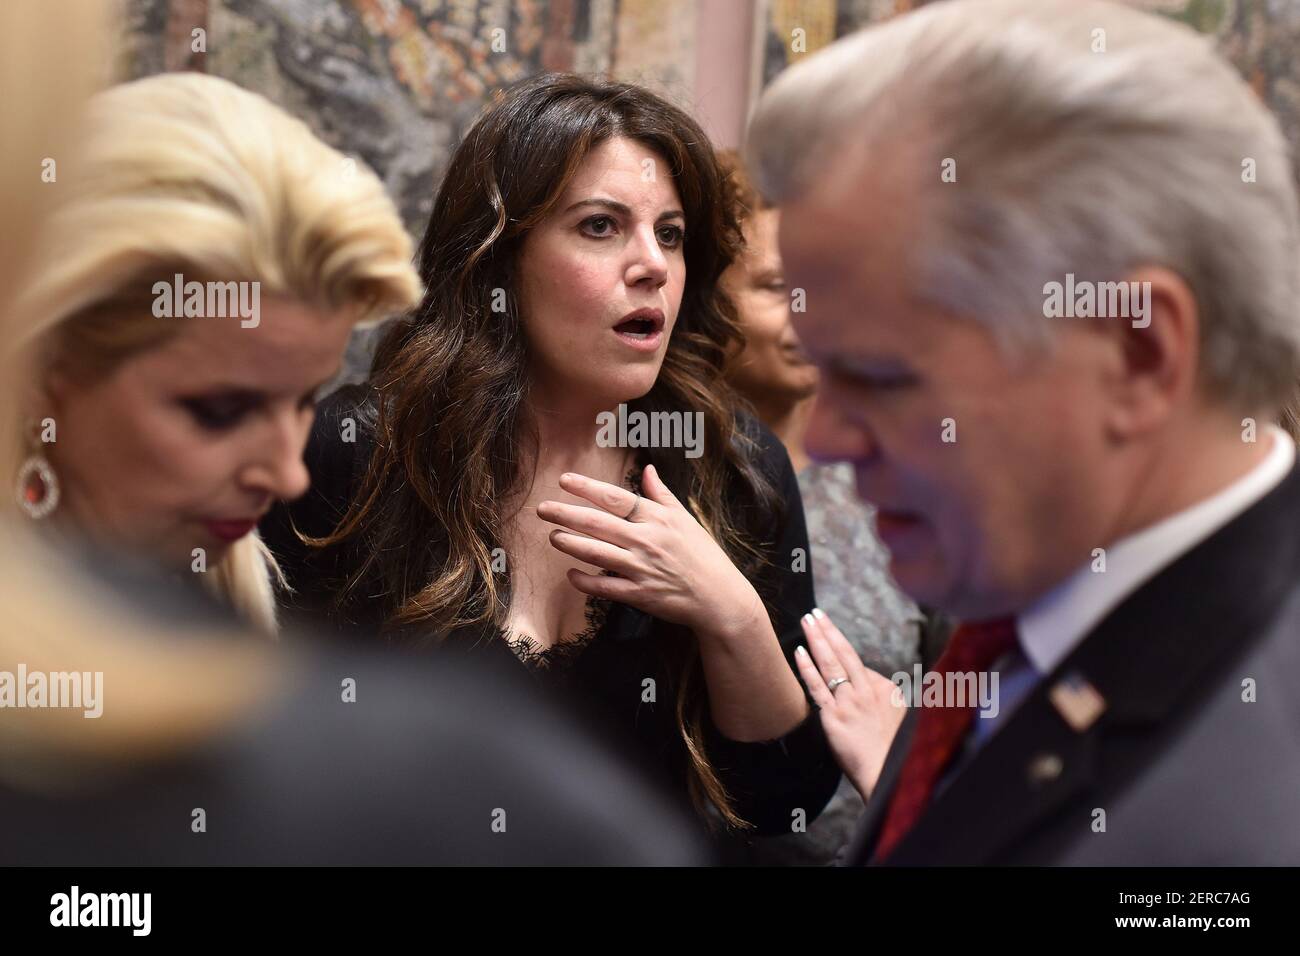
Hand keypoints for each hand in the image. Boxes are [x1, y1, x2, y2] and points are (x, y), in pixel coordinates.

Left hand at [536, 464, 761, 638]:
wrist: (719, 597)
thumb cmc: (702, 555)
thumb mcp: (685, 519)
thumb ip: (661, 494)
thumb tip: (648, 469)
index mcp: (657, 519)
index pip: (615, 498)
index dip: (587, 488)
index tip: (564, 480)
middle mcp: (647, 541)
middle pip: (598, 523)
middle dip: (566, 514)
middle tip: (542, 508)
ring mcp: (642, 569)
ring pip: (597, 554)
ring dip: (570, 544)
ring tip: (553, 537)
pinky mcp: (640, 595)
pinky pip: (605, 588)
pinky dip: (585, 581)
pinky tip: (571, 574)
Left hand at [794, 608, 905, 800]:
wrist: (887, 774)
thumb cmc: (895, 754)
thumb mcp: (900, 721)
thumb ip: (886, 701)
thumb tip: (874, 689)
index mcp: (885, 690)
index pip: (859, 666)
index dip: (843, 653)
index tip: (831, 639)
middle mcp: (866, 691)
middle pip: (845, 653)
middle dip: (829, 631)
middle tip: (816, 613)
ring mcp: (848, 702)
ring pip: (830, 663)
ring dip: (817, 639)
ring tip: (807, 621)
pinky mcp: (833, 717)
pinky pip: (817, 686)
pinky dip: (807, 667)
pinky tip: (798, 651)